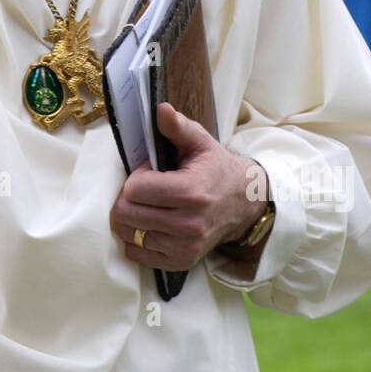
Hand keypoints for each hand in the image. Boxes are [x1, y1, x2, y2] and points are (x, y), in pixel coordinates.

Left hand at [109, 103, 267, 270]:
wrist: (244, 203)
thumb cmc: (216, 169)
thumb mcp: (200, 143)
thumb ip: (178, 127)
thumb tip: (161, 110)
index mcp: (191, 192)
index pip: (135, 190)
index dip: (135, 177)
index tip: (148, 172)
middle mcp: (188, 224)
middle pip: (126, 214)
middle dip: (127, 198)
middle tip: (142, 190)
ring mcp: (185, 247)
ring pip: (129, 235)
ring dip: (130, 219)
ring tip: (146, 206)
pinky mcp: (181, 261)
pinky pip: (138, 254)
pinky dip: (136, 239)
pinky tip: (149, 224)